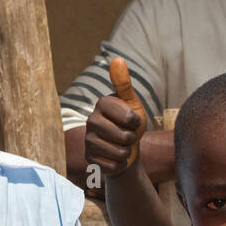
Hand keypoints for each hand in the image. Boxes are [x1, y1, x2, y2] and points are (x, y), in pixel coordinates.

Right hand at [84, 57, 147, 177]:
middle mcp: (91, 120)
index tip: (132, 120)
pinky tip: (114, 158)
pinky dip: (119, 164)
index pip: (129, 117)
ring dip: (126, 152)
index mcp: (102, 103)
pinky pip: (113, 165)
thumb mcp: (133, 103)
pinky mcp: (89, 158)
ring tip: (121, 146)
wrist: (125, 149)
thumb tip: (117, 59)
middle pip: (124, 136)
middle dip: (132, 139)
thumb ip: (124, 84)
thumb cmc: (130, 124)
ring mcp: (88, 140)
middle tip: (127, 135)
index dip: (136, 122)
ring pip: (119, 152)